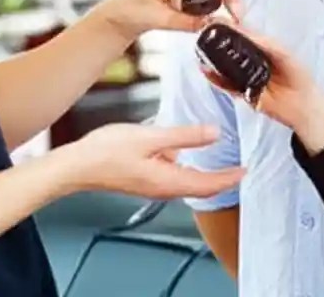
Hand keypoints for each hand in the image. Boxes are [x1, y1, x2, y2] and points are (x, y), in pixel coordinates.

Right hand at [60, 123, 245, 199]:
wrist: (76, 166)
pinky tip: (183, 152)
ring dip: (206, 174)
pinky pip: (173, 176)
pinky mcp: (144, 179)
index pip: (209, 184)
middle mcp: (163, 188)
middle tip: (240, 168)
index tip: (246, 171)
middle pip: (201, 187)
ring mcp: (153, 185)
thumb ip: (184, 136)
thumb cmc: (105, 153)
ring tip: (220, 159)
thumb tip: (213, 134)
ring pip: (187, 182)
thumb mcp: (150, 137)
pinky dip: (187, 168)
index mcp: (168, 181)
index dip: (230, 178)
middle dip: (223, 179)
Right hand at [200, 25, 323, 154]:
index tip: (219, 22)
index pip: (244, 36)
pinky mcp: (243, 93)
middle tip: (205, 36)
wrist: (303, 106)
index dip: (231, 29)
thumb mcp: (284, 55)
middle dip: (218, 44)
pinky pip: (227, 85)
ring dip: (213, 61)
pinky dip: (216, 79)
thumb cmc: (299, 77)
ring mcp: (247, 77)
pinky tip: (208, 72)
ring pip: (226, 68)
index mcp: (263, 49)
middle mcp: (252, 62)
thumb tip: (246, 33)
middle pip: (231, 51)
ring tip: (202, 52)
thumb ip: (266, 45)